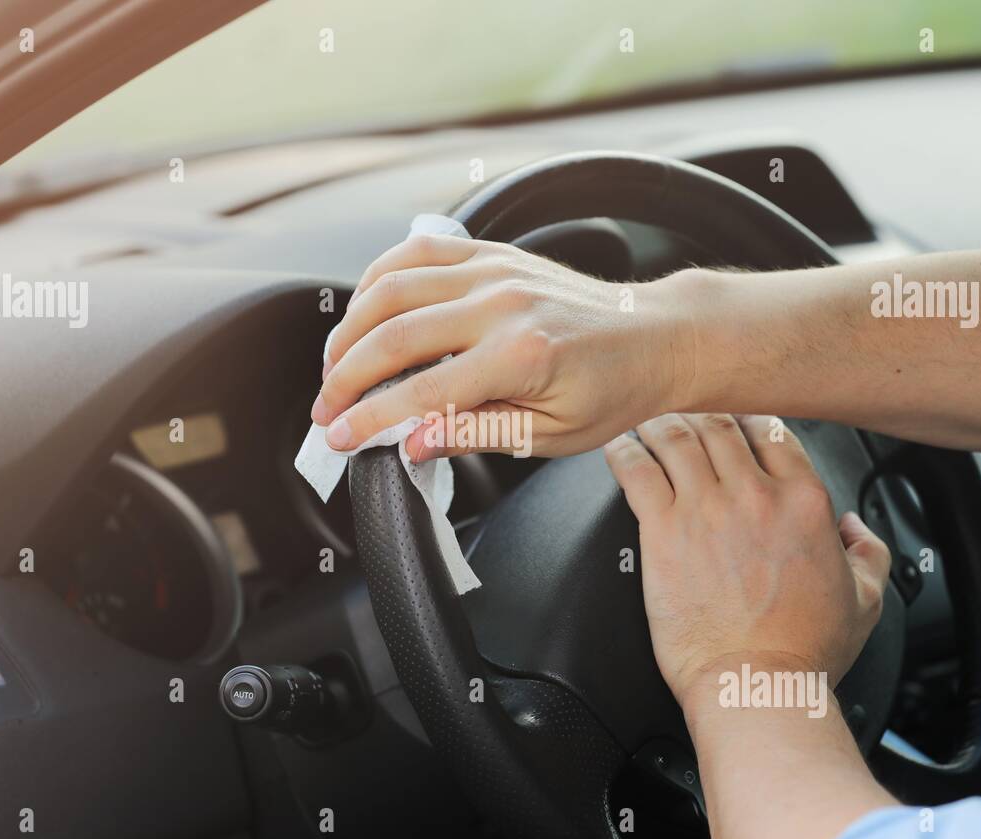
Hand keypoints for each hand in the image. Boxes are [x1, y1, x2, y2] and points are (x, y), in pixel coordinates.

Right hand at [310, 234, 694, 459]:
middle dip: (344, 376)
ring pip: (392, 286)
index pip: (421, 392)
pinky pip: (416, 252)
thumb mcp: (551, 435)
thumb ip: (477, 433)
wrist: (655, 337)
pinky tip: (363, 310)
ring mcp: (494, 270)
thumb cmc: (612, 390)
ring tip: (333, 365)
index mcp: (521, 356)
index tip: (338, 437)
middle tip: (325, 408)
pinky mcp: (492, 252)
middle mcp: (502, 304)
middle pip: (392, 334)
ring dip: (350, 327)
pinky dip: (378, 278)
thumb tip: (412, 444)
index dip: (368, 418)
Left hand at [604, 413, 890, 709]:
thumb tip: (854, 528)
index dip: (746, 418)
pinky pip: (636, 470)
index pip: (771, 432)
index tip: (731, 419)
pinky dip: (623, 450)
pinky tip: (617, 445)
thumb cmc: (803, 651)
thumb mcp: (866, 599)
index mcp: (804, 501)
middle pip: (719, 424)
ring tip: (645, 419)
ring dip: (658, 421)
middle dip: (699, 412)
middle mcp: (754, 494)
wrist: (756, 684)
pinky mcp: (662, 530)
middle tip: (682, 412)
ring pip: (676, 437)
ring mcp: (705, 508)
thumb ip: (867, 551)